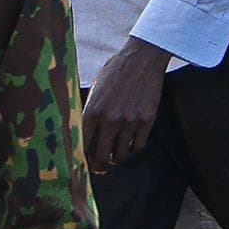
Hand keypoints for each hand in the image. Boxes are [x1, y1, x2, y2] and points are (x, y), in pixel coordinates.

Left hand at [83, 37, 169, 168]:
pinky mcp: (146, 120)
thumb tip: (86, 133)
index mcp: (92, 110)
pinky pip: (138, 145)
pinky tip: (129, 147)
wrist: (142, 59)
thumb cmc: (115, 71)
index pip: (82, 143)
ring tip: (114, 158)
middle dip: (98, 165)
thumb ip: (90, 111)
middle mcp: (110, 119)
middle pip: (100, 155)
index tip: (81, 162)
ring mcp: (129, 121)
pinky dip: (132, 150)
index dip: (81, 156)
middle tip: (98, 169)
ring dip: (115, 159)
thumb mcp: (95, 90)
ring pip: (120, 154)